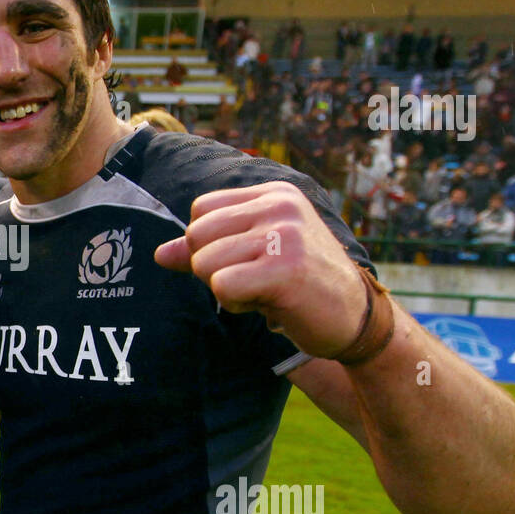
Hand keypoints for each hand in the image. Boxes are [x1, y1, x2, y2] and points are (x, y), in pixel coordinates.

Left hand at [153, 181, 366, 357]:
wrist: (355, 319)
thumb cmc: (300, 287)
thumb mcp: (252, 258)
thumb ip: (207, 251)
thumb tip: (159, 254)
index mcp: (273, 194)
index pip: (201, 209)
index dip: (209, 245)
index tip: (247, 262)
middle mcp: (279, 206)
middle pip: (196, 234)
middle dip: (211, 268)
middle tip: (253, 281)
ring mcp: (284, 234)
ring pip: (204, 262)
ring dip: (225, 290)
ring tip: (264, 291)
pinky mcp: (285, 268)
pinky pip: (221, 286)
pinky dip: (235, 304)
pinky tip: (269, 304)